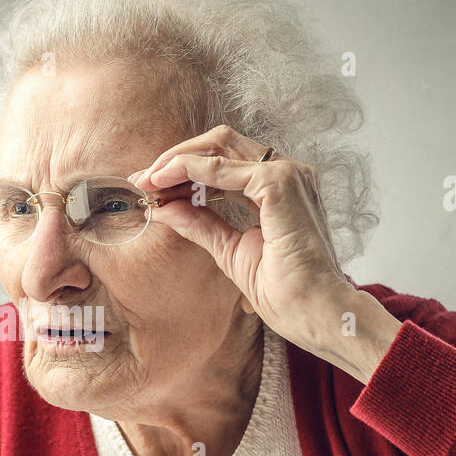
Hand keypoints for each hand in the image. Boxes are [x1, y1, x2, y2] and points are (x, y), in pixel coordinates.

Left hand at [130, 125, 400, 382]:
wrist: (315, 312)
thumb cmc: (285, 290)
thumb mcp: (230, 250)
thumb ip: (200, 223)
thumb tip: (163, 207)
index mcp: (280, 187)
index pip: (225, 161)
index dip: (183, 169)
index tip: (149, 186)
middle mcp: (287, 172)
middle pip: (220, 143)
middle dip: (174, 158)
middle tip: (141, 180)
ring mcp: (287, 173)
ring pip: (218, 145)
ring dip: (176, 161)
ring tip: (147, 182)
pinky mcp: (279, 182)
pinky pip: (221, 166)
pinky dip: (188, 169)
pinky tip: (164, 183)